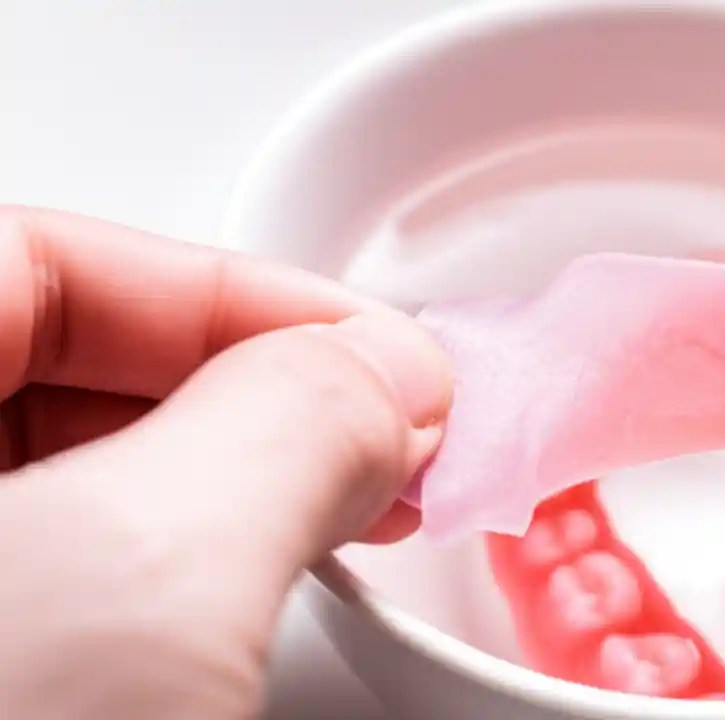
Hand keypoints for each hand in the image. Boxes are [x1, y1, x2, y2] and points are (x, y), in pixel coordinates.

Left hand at [0, 208, 450, 718]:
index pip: (36, 260)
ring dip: (246, 477)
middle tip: (386, 434)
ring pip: (90, 471)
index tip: (378, 349)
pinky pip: (86, 571)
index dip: (229, 293)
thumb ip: (283, 428)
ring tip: (359, 507)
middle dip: (255, 390)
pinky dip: (202, 560)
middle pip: (68, 361)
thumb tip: (384, 374)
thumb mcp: (149, 578)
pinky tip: (272, 577)